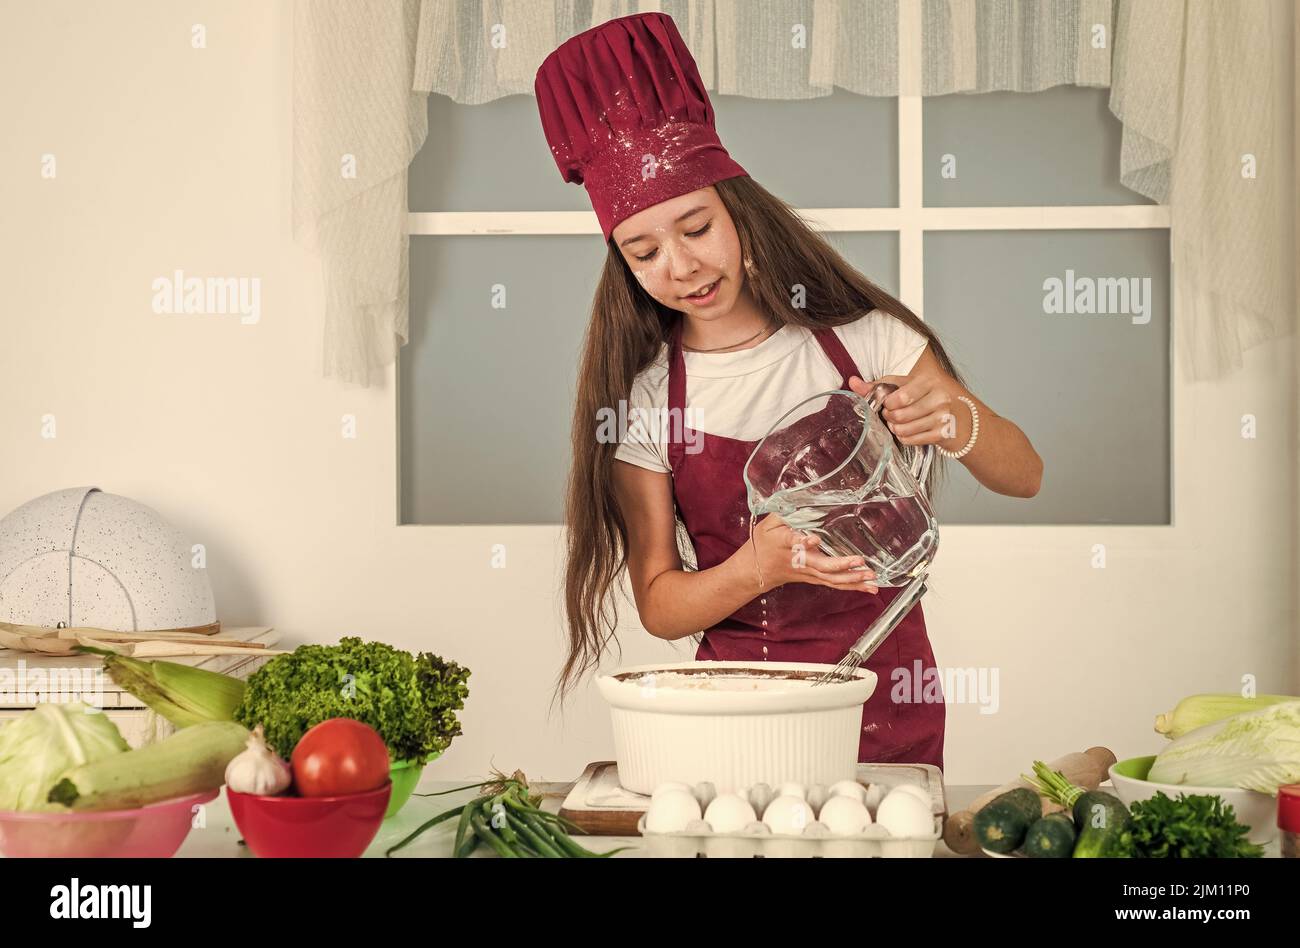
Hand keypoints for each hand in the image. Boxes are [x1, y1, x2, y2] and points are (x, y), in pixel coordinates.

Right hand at [744, 513, 877, 593]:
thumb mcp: (768, 523)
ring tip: (872, 579)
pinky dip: (853, 586)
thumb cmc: (763, 544)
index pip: (794, 542)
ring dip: (853, 580)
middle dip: (841, 565)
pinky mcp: (813, 578)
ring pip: (831, 579)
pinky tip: (869, 587)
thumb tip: (801, 496)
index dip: (803, 541)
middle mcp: (798, 561)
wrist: (754, 571)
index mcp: (785, 543)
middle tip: (860, 562)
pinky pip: (834, 584)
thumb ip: (785, 511)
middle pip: (821, 566)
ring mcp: (807, 572)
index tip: (815, 538)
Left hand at [849, 372, 961, 447]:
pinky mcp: (944, 433)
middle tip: (892, 415)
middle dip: (890, 418)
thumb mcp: (905, 385)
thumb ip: (878, 385)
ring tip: (900, 423)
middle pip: (899, 415)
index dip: (887, 404)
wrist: (961, 416)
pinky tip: (909, 431)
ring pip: (904, 429)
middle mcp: (939, 396)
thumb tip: (852, 381)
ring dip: (896, 429)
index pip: (899, 396)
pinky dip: (906, 438)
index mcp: (928, 379)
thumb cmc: (927, 396)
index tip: (889, 403)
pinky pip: (912, 440)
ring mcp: (943, 416)